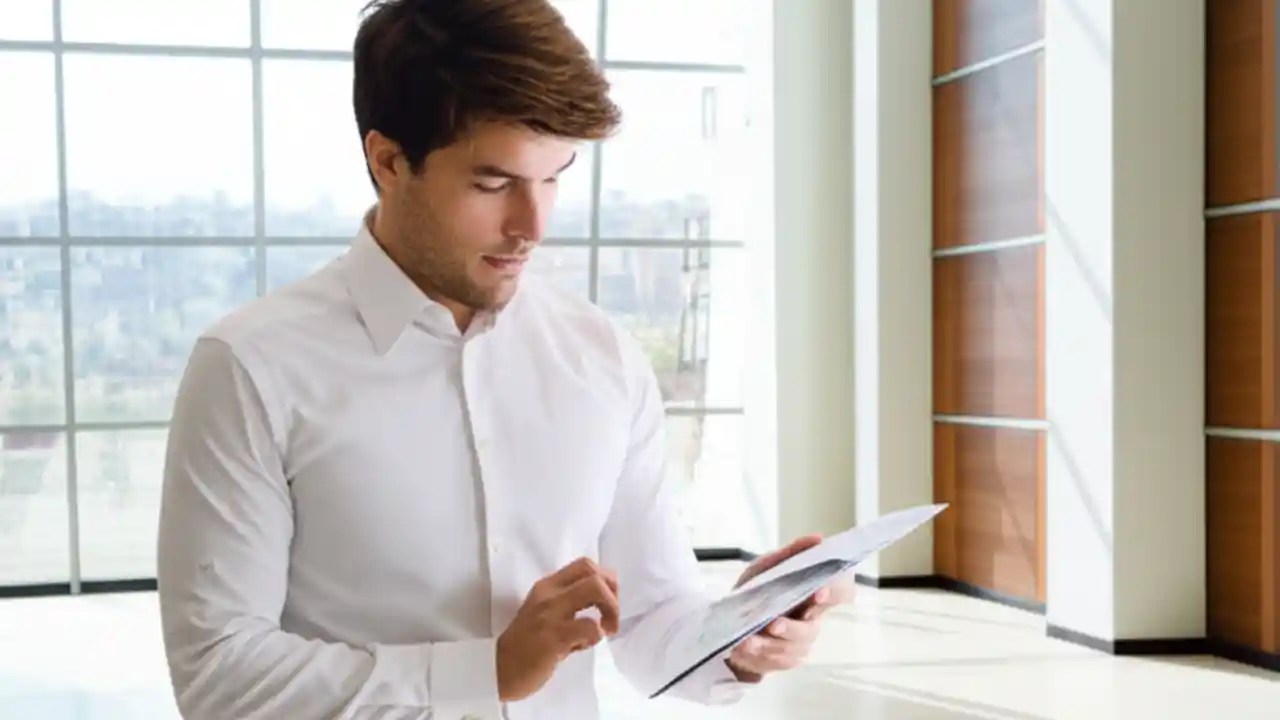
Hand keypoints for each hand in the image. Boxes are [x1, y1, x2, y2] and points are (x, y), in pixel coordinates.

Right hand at [496, 557, 620, 701]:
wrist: (499, 669)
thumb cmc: (525, 644)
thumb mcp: (544, 612)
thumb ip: (568, 602)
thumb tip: (604, 602)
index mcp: (547, 586)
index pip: (585, 565)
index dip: (606, 579)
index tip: (609, 600)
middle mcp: (549, 594)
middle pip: (594, 574)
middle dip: (613, 594)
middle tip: (611, 617)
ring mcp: (551, 615)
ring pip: (595, 590)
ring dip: (611, 611)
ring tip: (606, 629)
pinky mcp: (554, 638)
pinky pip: (590, 626)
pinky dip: (596, 636)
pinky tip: (583, 646)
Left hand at [724, 535, 854, 681]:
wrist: (729, 620)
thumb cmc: (755, 590)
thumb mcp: (766, 567)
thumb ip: (791, 554)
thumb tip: (818, 538)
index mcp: (812, 593)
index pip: (842, 591)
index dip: (835, 592)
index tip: (817, 592)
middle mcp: (811, 619)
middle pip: (812, 628)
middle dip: (792, 628)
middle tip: (774, 624)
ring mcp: (799, 642)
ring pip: (792, 648)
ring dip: (769, 644)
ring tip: (748, 640)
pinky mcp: (785, 659)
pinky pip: (777, 661)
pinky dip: (759, 654)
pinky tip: (744, 648)